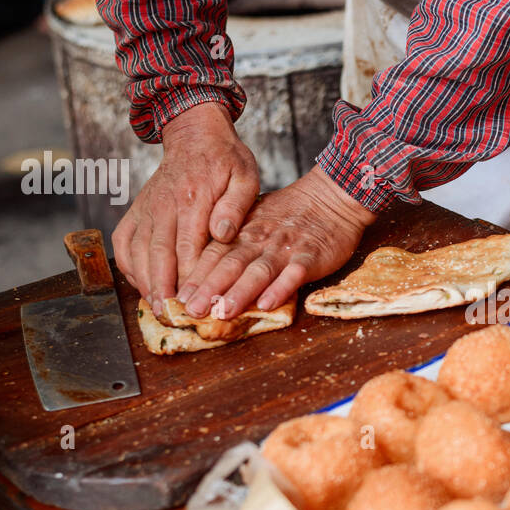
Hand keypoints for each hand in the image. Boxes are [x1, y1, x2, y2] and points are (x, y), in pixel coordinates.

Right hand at [111, 103, 259, 308]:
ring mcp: (146, 208)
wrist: (195, 135)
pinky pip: (124, 242)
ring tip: (157, 309)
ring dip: (144, 282)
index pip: (188, 246)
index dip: (189, 278)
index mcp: (193, 197)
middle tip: (170, 315)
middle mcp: (164, 204)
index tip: (194, 302)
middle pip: (158, 254)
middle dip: (162, 288)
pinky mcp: (137, 211)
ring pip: (137, 251)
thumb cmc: (226, 159)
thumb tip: (223, 233)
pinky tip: (141, 284)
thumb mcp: (245, 176)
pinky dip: (128, 266)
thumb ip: (236, 206)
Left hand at [179, 166, 376, 318]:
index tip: (177, 298)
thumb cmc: (291, 213)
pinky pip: (294, 274)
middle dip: (209, 289)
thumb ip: (234, 241)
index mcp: (245, 232)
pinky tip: (267, 304)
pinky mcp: (312, 256)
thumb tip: (204, 268)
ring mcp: (286, 248)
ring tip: (222, 313)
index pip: (214, 254)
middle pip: (231, 264)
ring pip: (259, 270)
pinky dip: (280, 288)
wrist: (332, 197)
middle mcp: (261, 240)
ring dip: (239, 292)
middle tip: (190, 310)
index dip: (195, 276)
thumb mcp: (256, 219)